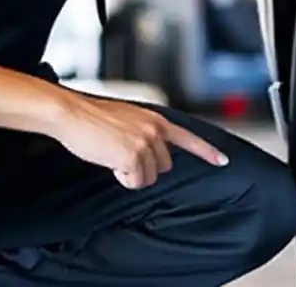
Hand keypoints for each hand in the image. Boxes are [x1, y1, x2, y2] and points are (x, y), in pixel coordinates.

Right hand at [51, 93, 228, 189]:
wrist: (72, 114)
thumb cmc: (91, 118)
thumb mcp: (127, 119)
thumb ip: (145, 132)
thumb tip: (152, 154)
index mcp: (155, 119)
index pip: (188, 138)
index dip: (207, 151)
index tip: (223, 161)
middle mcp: (155, 130)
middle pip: (164, 166)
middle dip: (145, 167)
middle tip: (121, 154)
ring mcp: (145, 143)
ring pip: (150, 177)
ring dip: (132, 173)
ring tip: (112, 155)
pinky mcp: (133, 156)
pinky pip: (135, 182)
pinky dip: (122, 178)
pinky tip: (109, 162)